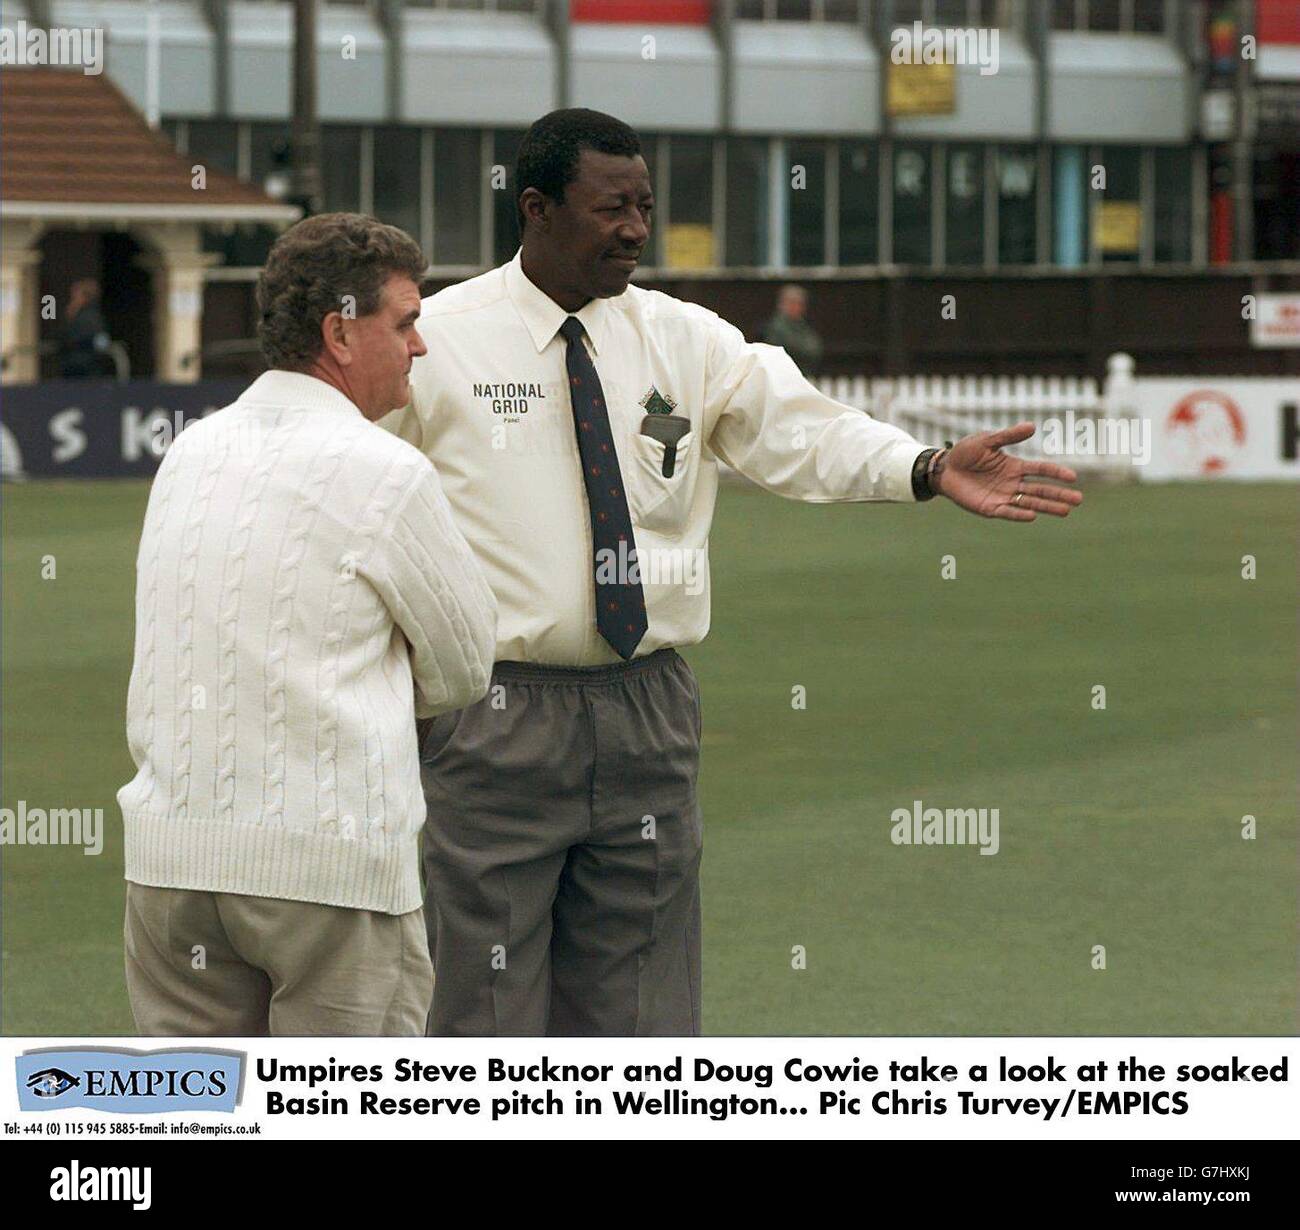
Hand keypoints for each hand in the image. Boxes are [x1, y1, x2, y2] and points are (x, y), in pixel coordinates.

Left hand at [931, 423, 1082, 520]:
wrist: (944, 469)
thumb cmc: (966, 452)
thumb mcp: (987, 440)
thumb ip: (1008, 436)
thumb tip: (1032, 426)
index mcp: (1015, 466)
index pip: (1041, 470)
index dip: (1056, 473)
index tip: (1073, 477)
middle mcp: (1013, 483)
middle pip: (1041, 489)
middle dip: (1059, 494)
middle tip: (1078, 500)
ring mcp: (1003, 496)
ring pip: (1030, 503)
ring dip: (1047, 506)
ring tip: (1066, 511)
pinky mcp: (990, 508)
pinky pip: (1007, 512)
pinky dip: (1019, 514)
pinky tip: (1033, 515)